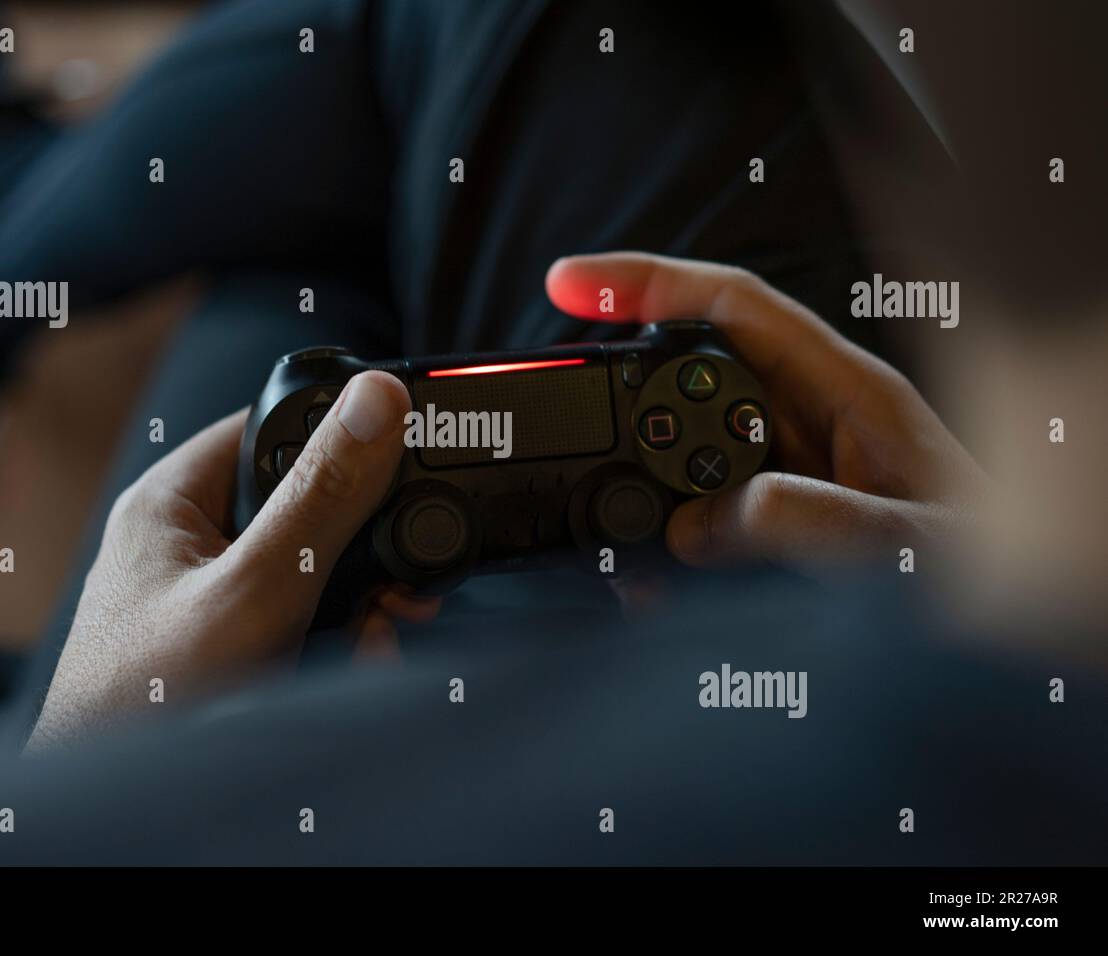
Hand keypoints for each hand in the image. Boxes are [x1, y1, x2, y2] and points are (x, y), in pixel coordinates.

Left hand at [28, 371, 435, 750]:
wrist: (122, 817)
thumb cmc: (148, 706)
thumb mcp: (255, 588)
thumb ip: (320, 496)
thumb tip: (375, 399)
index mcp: (173, 500)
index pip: (271, 425)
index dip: (339, 438)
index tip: (398, 466)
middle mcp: (188, 541)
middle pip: (303, 503)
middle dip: (361, 548)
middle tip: (396, 583)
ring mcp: (207, 596)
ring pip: (310, 568)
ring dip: (356, 601)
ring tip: (376, 634)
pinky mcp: (227, 645)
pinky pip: (298, 619)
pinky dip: (334, 640)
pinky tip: (352, 661)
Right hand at [546, 253, 987, 569]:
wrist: (1016, 613)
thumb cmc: (988, 566)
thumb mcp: (907, 544)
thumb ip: (811, 520)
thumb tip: (702, 521)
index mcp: (848, 389)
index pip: (732, 305)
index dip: (647, 283)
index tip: (572, 286)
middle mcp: (811, 419)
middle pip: (692, 372)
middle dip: (624, 395)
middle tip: (570, 422)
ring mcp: (791, 468)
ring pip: (688, 452)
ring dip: (642, 488)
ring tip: (616, 537)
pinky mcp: (779, 519)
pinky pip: (704, 515)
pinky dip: (667, 545)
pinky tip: (652, 579)